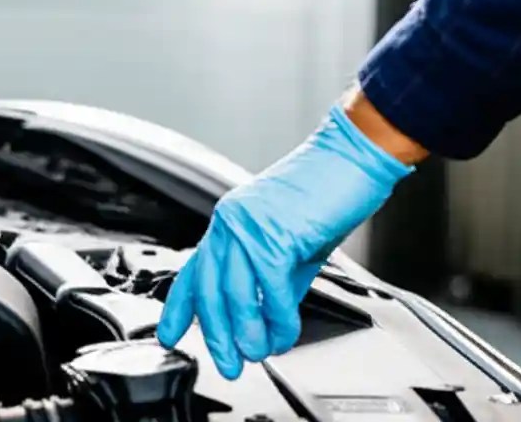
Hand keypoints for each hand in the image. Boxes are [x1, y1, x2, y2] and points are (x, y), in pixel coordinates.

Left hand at [156, 104, 413, 378]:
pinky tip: (285, 334)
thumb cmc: (327, 191)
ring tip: (256, 354)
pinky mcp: (275, 236)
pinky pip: (271, 290)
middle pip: (209, 290)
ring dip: (247, 333)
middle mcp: (230, 224)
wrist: (352, 157)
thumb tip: (268, 317)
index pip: (194, 271)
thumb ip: (276, 278)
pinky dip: (279, 320)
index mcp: (229, 223)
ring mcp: (249, 229)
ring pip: (235, 295)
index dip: (179, 308)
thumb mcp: (293, 242)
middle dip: (216, 334)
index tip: (169, 335)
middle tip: (227, 363)